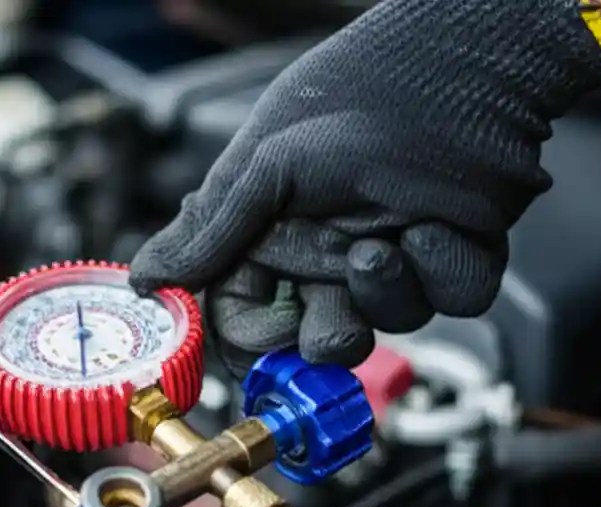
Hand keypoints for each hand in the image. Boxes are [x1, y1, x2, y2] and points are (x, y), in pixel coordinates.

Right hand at [131, 0, 600, 373]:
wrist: (447, 67)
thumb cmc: (350, 100)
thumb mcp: (264, 164)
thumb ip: (210, 231)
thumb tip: (145, 279)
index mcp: (276, 234)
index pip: (249, 312)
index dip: (251, 338)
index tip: (259, 345)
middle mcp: (331, 252)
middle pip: (317, 335)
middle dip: (323, 337)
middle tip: (327, 321)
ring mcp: (395, 257)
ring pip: (385, 324)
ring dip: (382, 292)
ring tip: (382, 244)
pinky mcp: (455, 257)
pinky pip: (451, 298)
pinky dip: (441, 271)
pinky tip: (432, 226)